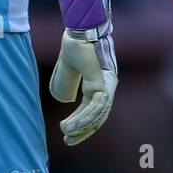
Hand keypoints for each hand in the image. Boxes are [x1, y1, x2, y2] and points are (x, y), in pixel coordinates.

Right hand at [48, 25, 117, 145]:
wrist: (78, 31)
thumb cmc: (74, 45)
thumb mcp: (71, 69)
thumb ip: (70, 80)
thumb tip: (63, 95)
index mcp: (101, 84)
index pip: (95, 112)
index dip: (82, 125)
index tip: (69, 135)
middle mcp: (108, 86)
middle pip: (98, 117)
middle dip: (83, 132)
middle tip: (68, 141)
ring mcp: (108, 84)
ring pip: (98, 114)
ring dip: (81, 126)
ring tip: (65, 132)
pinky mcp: (103, 82)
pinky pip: (96, 106)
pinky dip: (83, 118)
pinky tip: (71, 125)